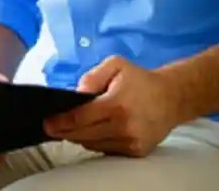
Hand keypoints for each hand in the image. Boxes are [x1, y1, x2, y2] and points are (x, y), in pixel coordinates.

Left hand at [43, 56, 186, 156]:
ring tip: (72, 126)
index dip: (61, 122)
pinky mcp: (136, 151)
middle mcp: (124, 127)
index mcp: (116, 105)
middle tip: (51, 127)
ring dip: (80, 137)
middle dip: (65, 131)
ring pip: (93, 145)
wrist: (171, 97)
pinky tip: (94, 130)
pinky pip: (106, 149)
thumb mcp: (115, 65)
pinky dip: (96, 141)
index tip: (47, 123)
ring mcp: (131, 142)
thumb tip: (75, 94)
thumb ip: (92, 77)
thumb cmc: (139, 79)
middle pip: (83, 135)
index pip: (81, 118)